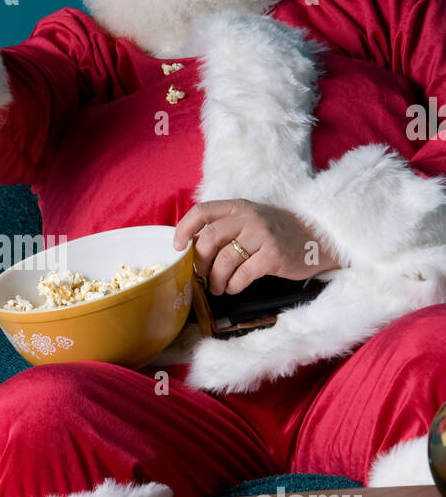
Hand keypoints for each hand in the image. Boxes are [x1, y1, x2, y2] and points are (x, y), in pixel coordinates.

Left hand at [173, 198, 340, 295]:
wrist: (318, 239)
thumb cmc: (279, 233)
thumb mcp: (252, 221)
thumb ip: (227, 228)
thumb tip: (194, 249)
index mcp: (239, 208)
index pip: (202, 211)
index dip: (184, 229)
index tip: (177, 247)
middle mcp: (249, 218)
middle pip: (209, 239)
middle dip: (199, 262)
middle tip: (200, 275)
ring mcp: (262, 236)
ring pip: (224, 260)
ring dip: (215, 280)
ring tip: (217, 288)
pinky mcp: (273, 256)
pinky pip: (243, 274)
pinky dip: (234, 285)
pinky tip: (234, 288)